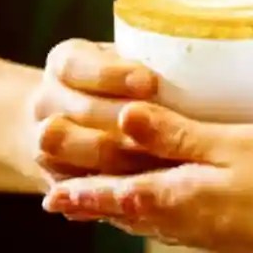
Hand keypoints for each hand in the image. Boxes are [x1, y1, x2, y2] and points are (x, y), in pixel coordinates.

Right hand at [30, 39, 161, 185]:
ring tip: (164, 160)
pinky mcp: (57, 181)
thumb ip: (151, 61)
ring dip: (124, 158)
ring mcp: (46, 143)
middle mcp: (47, 100)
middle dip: (127, 121)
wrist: (72, 119)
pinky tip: (147, 190)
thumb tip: (206, 65)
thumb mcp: (124, 62)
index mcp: (64, 63)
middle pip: (84, 112)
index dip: (113, 75)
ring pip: (82, 154)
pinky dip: (115, 190)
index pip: (79, 65)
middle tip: (165, 128)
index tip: (150, 82)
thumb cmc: (118, 85)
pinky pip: (84, 189)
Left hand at [42, 102, 252, 252]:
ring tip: (89, 204)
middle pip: (123, 209)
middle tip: (52, 197)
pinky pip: (172, 222)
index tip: (46, 188)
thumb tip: (125, 116)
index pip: (113, 191)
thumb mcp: (234, 147)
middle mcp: (183, 218)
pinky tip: (155, 207)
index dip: (79, 188)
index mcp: (177, 193)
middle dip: (87, 199)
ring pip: (146, 218)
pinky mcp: (225, 233)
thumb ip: (179, 134)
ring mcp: (204, 230)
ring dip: (113, 209)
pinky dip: (148, 213)